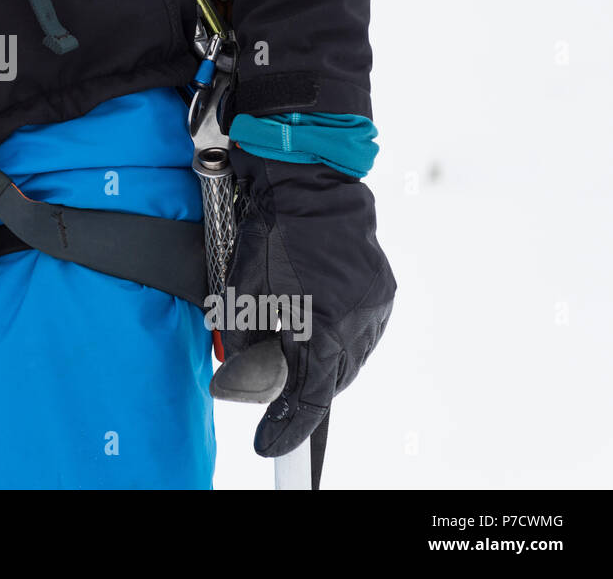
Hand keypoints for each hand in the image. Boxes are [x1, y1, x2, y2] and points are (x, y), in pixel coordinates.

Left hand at [218, 148, 395, 456]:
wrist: (308, 177)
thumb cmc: (270, 229)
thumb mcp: (243, 292)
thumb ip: (246, 347)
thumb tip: (245, 388)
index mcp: (328, 323)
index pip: (310, 396)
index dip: (288, 425)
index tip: (269, 446)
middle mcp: (362, 319)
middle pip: (332, 380)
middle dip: (301, 392)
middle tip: (271, 399)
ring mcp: (377, 302)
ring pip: (348, 358)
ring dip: (319, 366)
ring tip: (289, 359)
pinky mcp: (381, 288)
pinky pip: (359, 333)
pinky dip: (335, 341)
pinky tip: (313, 332)